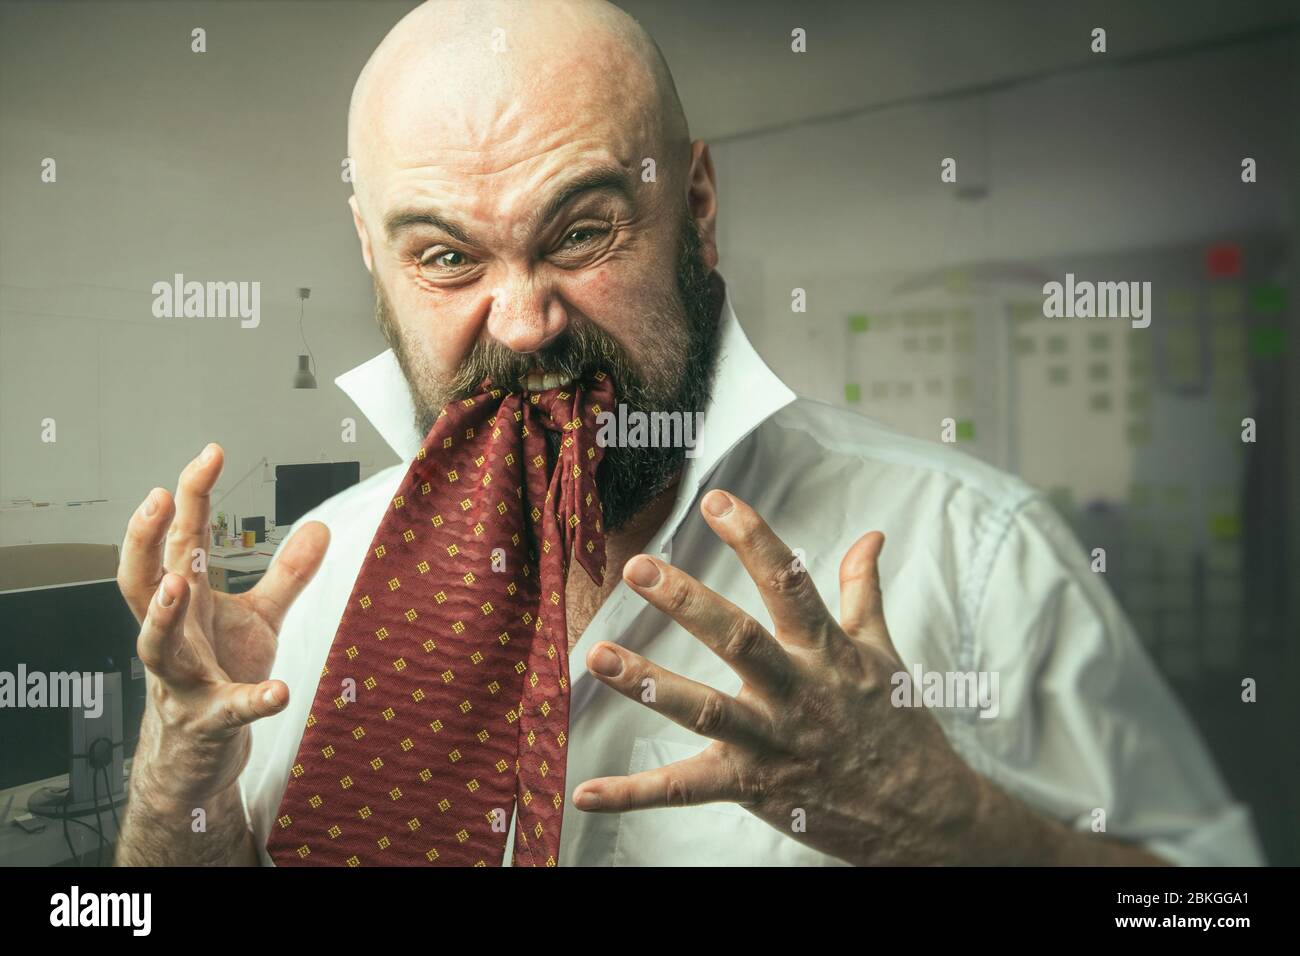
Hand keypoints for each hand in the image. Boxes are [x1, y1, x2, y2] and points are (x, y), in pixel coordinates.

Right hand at [117, 443, 329, 810]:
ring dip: (163, 615)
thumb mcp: (259, 618)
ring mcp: (182, 681)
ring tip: (177, 582)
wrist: (199, 754)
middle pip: (139, 582)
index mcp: (187, 604)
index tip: (212, 453)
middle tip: (159, 498)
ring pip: (156, 645)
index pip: (179, 541)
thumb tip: (321, 524)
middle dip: (144, 540)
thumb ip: (287, 573)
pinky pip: (225, 711)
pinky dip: (251, 702)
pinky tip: (279, 694)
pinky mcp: (207, 723)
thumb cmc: (221, 673)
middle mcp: (174, 636)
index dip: (190, 497)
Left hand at [573, 488, 986, 864]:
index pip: (790, 584)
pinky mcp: (752, 787)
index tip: (717, 501)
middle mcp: (797, 692)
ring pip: (704, 710)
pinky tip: (586, 792)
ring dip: (648, 684)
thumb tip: (871, 536)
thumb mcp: (884, 655)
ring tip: (599, 657)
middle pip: (739, 640)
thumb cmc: (897, 728)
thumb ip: (864, 592)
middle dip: (688, 604)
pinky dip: (634, 795)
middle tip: (640, 567)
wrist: (923, 816)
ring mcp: (771, 742)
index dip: (755, 539)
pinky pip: (686, 791)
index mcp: (828, 652)